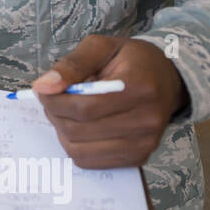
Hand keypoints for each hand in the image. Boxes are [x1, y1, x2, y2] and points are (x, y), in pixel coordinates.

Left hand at [31, 35, 189, 168]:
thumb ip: (72, 64)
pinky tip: (79, 127)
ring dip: (62, 132)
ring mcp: (145, 143)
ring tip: (65, 113)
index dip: (55, 101)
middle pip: (80, 130)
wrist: (166, 79)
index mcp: (140, 88)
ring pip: (81, 151)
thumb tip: (43, 86)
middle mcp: (147, 120)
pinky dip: (76, 146)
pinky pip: (91, 162)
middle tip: (52, 100)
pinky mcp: (139, 157)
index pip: (85, 108)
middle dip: (55, 115)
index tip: (43, 91)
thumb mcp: (101, 47)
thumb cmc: (131, 60)